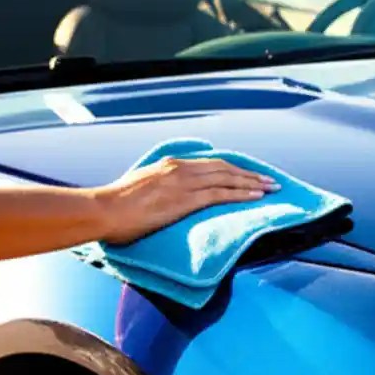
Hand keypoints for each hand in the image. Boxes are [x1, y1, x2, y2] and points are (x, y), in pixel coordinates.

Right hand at [95, 157, 279, 244]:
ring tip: (270, 188)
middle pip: (224, 168)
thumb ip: (161, 185)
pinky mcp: (184, 199)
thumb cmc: (117, 204)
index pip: (211, 164)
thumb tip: (170, 195)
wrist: (104, 210)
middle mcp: (181, 169)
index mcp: (171, 164)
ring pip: (227, 179)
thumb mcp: (143, 185)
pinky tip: (255, 197)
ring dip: (252, 183)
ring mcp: (183, 182)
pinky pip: (220, 194)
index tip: (249, 174)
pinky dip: (240, 194)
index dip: (233, 169)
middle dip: (249, 174)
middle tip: (269, 180)